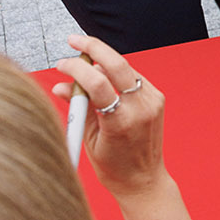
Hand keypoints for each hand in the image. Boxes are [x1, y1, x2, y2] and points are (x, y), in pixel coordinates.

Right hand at [51, 33, 166, 200]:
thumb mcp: (88, 139)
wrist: (143, 179)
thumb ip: (78, 108)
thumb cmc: (112, 166)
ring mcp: (152, 101)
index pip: (97, 83)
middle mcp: (140, 107)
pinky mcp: (157, 99)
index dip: (76, 68)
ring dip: (104, 59)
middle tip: (73, 40)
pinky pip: (133, 78)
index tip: (61, 64)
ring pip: (126, 68)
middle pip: (118, 64)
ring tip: (82, 58)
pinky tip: (101, 74)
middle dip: (94, 47)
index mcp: (121, 121)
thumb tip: (61, 85)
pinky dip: (116, 73)